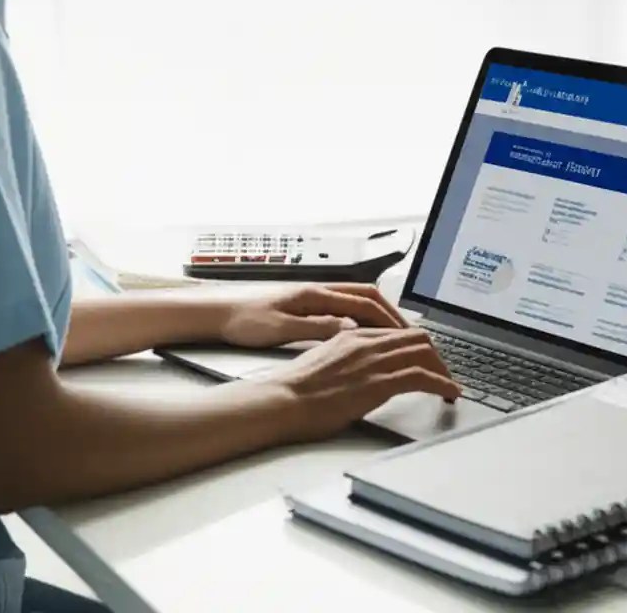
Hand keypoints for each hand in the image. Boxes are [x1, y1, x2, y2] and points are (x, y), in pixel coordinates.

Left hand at [219, 283, 407, 348]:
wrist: (216, 312)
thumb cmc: (242, 319)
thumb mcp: (280, 328)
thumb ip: (316, 327)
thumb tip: (349, 329)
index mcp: (313, 294)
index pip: (364, 302)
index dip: (388, 320)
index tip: (406, 335)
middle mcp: (316, 291)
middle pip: (367, 296)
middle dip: (391, 315)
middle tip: (410, 335)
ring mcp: (311, 297)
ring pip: (357, 301)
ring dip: (378, 316)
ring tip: (394, 336)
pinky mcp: (304, 306)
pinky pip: (343, 309)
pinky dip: (361, 319)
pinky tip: (363, 336)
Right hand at [262, 328, 460, 442]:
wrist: (282, 400)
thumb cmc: (294, 389)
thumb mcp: (322, 363)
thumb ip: (343, 359)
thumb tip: (356, 370)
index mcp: (352, 336)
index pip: (396, 332)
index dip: (417, 346)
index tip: (425, 360)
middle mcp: (366, 342)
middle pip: (416, 337)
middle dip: (435, 355)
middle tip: (442, 373)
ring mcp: (373, 361)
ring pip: (423, 352)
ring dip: (443, 369)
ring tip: (449, 385)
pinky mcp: (379, 382)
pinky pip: (422, 376)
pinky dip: (442, 384)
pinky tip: (449, 393)